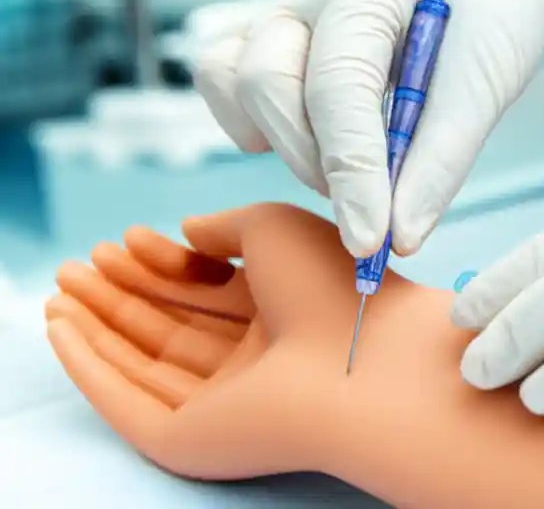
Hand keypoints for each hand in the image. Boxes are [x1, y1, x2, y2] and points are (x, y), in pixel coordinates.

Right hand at [43, 204, 410, 478]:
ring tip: (59, 291)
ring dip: (97, 328)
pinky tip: (61, 331)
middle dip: (121, 295)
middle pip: (172, 328)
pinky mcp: (191, 441)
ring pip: (145, 365)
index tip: (126, 238)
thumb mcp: (275, 228)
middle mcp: (256, 364)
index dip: (163, 264)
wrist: (360, 357)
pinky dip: (90, 369)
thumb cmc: (334, 283)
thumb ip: (224, 226)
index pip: (210, 292)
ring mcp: (223, 406)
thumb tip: (187, 230)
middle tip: (75, 264)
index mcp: (285, 317)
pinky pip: (127, 405)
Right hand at [194, 0, 543, 257]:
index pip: (339, 87)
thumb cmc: (493, 29)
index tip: (371, 242)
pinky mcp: (268, 37)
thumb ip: (440, 162)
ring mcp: (281, 10)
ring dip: (283, 144)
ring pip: (233, 82)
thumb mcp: (487, 90)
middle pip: (266, 82)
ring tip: (347, 166)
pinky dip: (259, 126)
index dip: (352, 172)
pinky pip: (226, 82)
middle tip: (372, 202)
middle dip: (315, 162)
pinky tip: (315, 142)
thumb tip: (400, 237)